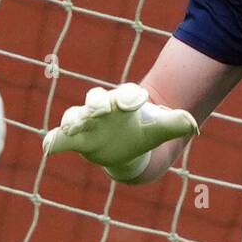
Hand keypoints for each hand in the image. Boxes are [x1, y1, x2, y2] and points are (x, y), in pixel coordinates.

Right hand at [43, 83, 197, 181]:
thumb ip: (175, 124)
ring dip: (74, 119)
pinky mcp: (75, 138)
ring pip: (76, 114)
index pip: (127, 93)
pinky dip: (54, 142)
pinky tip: (47, 147)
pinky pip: (61, 138)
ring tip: (74, 126)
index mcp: (124, 101)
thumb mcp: (160, 130)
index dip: (132, 96)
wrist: (127, 143)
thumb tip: (193, 125)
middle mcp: (103, 107)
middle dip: (98, 101)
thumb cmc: (143, 131)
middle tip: (102, 108)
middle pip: (97, 97)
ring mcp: (86, 122)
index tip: (139, 101)